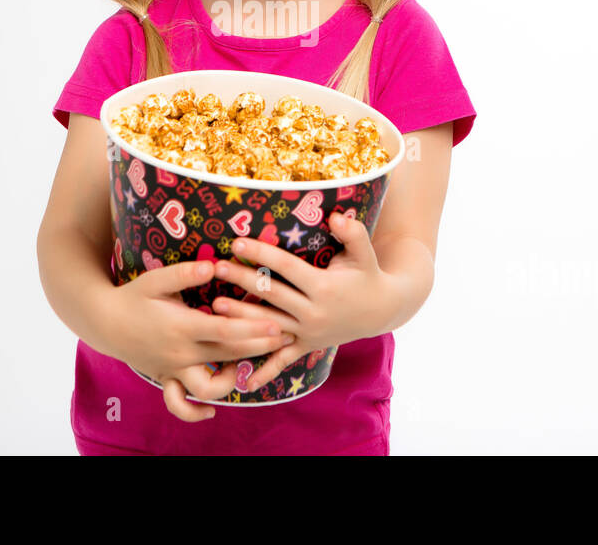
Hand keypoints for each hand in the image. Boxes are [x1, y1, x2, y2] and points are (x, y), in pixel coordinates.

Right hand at [104, 259, 296, 414]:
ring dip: (231, 380)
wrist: (104, 322)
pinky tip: (211, 411)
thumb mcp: (156, 280)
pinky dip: (195, 412)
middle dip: (258, 348)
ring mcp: (173, 370)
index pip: (225, 332)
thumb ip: (184, 274)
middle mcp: (180, 353)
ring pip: (207, 387)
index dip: (253, 330)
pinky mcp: (166, 379)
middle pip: (226, 356)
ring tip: (245, 363)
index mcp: (181, 326)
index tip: (276, 324)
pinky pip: (180, 404)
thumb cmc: (133, 296)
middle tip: (284, 337)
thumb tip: (213, 266)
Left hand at [209, 209, 389, 392]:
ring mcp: (309, 332)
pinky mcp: (307, 345)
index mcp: (324, 287)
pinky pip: (283, 360)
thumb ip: (354, 233)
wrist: (382, 310)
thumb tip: (336, 216)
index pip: (286, 267)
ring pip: (269, 324)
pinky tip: (244, 381)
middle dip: (242, 279)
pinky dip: (265, 372)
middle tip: (216, 268)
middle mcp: (314, 312)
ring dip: (241, 316)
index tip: (238, 242)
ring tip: (215, 306)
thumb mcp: (365, 253)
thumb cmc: (368, 275)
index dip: (262, 253)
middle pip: (271, 294)